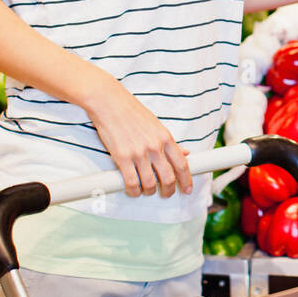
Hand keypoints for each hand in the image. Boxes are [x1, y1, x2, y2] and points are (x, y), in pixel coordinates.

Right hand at [84, 75, 191, 198]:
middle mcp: (154, 146)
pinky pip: (132, 182)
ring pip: (150, 183)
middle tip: (167, 194)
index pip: (181, 164)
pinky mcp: (122, 157)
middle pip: (168, 177)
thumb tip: (185, 153)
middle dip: (169, 190)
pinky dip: (133, 191)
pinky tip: (133, 190)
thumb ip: (169, 142)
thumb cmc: (131, 112)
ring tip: (147, 191)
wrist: (109, 102)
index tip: (187, 189)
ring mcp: (139, 153)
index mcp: (165, 138)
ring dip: (149, 191)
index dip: (186, 180)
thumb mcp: (156, 125)